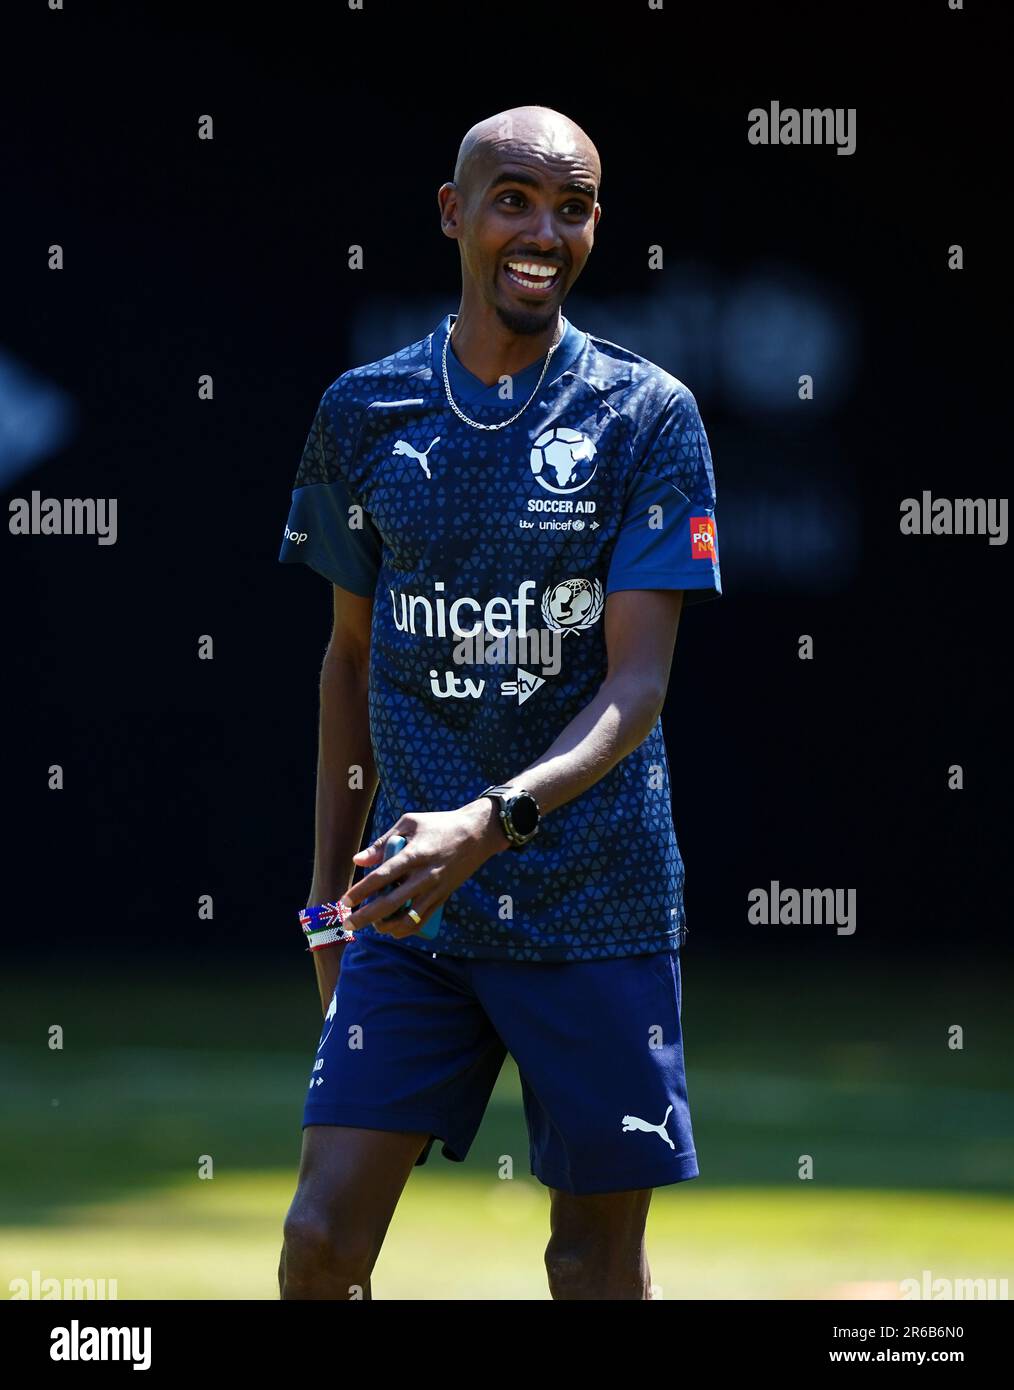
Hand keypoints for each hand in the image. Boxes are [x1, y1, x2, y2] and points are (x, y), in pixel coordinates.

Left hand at [340, 800, 508, 937]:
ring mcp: (436, 889)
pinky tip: (392, 930)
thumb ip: (382, 843)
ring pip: (408, 918)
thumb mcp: (409, 823)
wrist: (478, 833)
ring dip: (386, 927)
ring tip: (372, 925)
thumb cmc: (439, 824)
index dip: (361, 890)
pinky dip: (406, 929)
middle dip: (366, 916)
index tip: (345, 900)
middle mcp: (425, 875)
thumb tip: (357, 860)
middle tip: (348, 923)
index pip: (382, 876)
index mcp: (414, 854)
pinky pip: (423, 920)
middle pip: (391, 903)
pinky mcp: (444, 897)